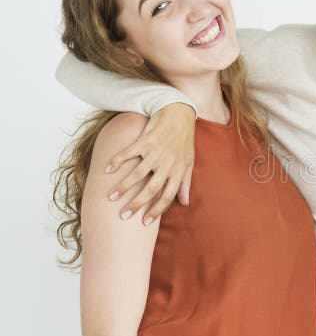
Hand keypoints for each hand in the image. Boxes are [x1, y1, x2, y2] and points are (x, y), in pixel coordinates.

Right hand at [106, 103, 195, 223]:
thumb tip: (185, 203)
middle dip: (137, 204)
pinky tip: (107, 170)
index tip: (145, 222)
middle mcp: (168, 163)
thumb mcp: (188, 163)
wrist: (179, 113)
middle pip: (151, 188)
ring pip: (138, 173)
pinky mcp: (146, 139)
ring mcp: (157, 151)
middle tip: (123, 215)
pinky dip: (117, 161)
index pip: (168, 196)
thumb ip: (185, 183)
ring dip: (123, 186)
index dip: (157, 210)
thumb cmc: (183, 141)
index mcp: (178, 171)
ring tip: (110, 197)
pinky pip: (129, 152)